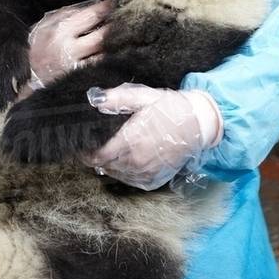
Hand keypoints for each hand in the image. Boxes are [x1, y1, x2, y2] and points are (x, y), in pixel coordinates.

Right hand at [16, 0, 115, 100]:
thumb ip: (64, 14)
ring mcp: (75, 63)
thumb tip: (87, 7)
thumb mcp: (44, 25)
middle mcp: (69, 47)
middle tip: (120, 19)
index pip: (90, 16)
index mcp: (61, 30)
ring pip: (102, 50)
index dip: (105, 8)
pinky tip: (109, 50)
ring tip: (117, 34)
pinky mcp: (79, 76)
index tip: (114, 3)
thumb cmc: (37, 48)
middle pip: (101, 34)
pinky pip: (98, 63)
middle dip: (113, 26)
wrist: (30, 76)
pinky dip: (105, 55)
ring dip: (112, 41)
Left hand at [81, 84, 223, 190]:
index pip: (97, 155)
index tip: (79, 144)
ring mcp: (146, 173)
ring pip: (115, 174)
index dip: (84, 152)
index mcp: (132, 140)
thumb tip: (94, 99)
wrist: (199, 125)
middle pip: (103, 165)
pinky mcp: (153, 181)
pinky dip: (123, 171)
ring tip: (109, 149)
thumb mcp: (144, 97)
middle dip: (94, 156)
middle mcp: (137, 161)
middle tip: (92, 145)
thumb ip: (117, 99)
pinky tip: (126, 158)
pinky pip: (129, 180)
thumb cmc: (171, 108)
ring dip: (108, 163)